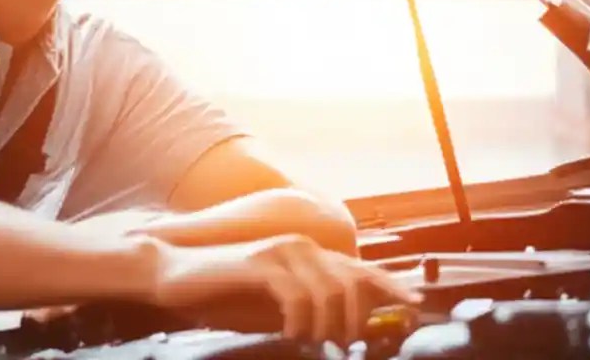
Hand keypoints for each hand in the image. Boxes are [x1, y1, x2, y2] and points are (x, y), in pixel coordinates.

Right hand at [148, 234, 413, 345]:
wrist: (174, 272)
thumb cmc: (223, 291)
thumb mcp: (272, 303)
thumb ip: (306, 308)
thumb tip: (340, 329)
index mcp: (308, 254)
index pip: (361, 269)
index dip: (392, 286)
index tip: (415, 304)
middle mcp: (302, 246)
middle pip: (354, 283)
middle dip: (356, 319)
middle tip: (340, 344)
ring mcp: (281, 252)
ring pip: (330, 292)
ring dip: (327, 325)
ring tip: (311, 341)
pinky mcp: (260, 264)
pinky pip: (297, 296)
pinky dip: (300, 322)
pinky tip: (289, 334)